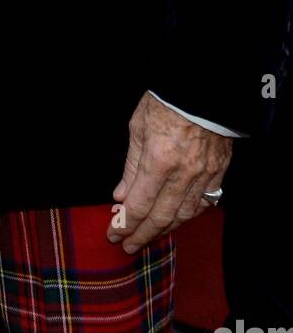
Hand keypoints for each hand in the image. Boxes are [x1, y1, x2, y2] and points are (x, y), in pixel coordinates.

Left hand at [108, 91, 231, 252]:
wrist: (203, 87)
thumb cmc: (166, 101)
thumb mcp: (138, 127)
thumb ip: (131, 166)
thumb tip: (121, 196)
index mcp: (159, 160)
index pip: (140, 205)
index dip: (125, 224)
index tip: (114, 234)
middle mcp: (184, 173)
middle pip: (161, 216)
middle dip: (142, 235)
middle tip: (128, 245)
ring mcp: (204, 175)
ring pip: (184, 214)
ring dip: (164, 229)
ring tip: (148, 236)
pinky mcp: (219, 172)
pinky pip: (204, 203)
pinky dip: (188, 215)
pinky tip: (176, 219)